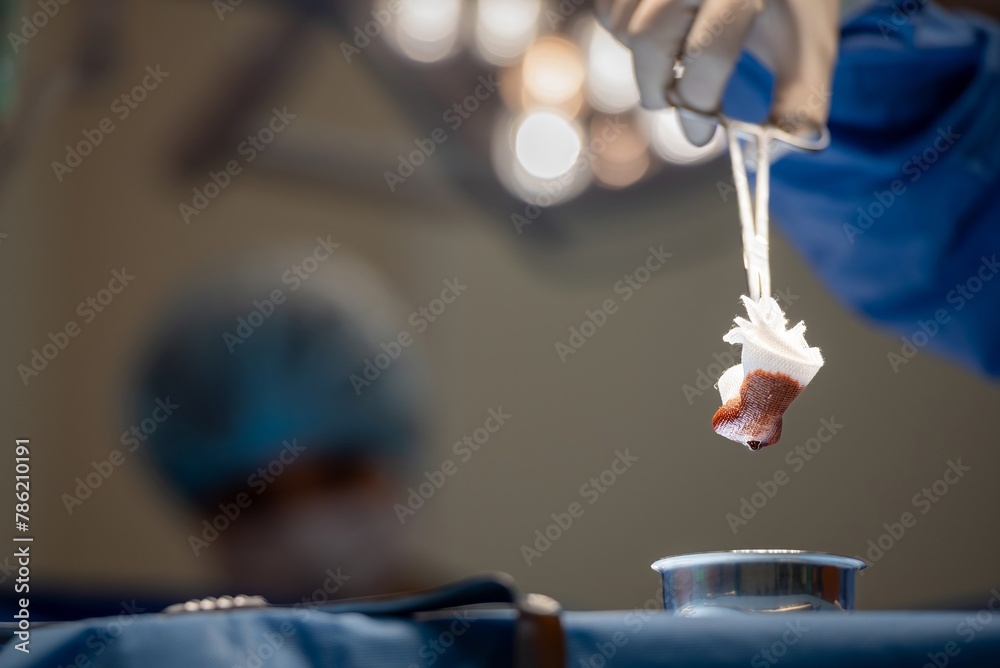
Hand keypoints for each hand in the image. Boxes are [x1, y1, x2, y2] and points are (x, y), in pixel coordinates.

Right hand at [596, 0, 838, 143]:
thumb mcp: (809, 47)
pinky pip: (608, 10)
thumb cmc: (792, 4)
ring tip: (673, 65)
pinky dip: (626, 33)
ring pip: (623, 26)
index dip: (698, 106)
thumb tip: (780, 152)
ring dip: (642, 60)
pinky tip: (659, 36)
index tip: (700, 136)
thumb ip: (800, 103)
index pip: (707, 54)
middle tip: (677, 105)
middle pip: (649, 40)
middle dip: (657, 90)